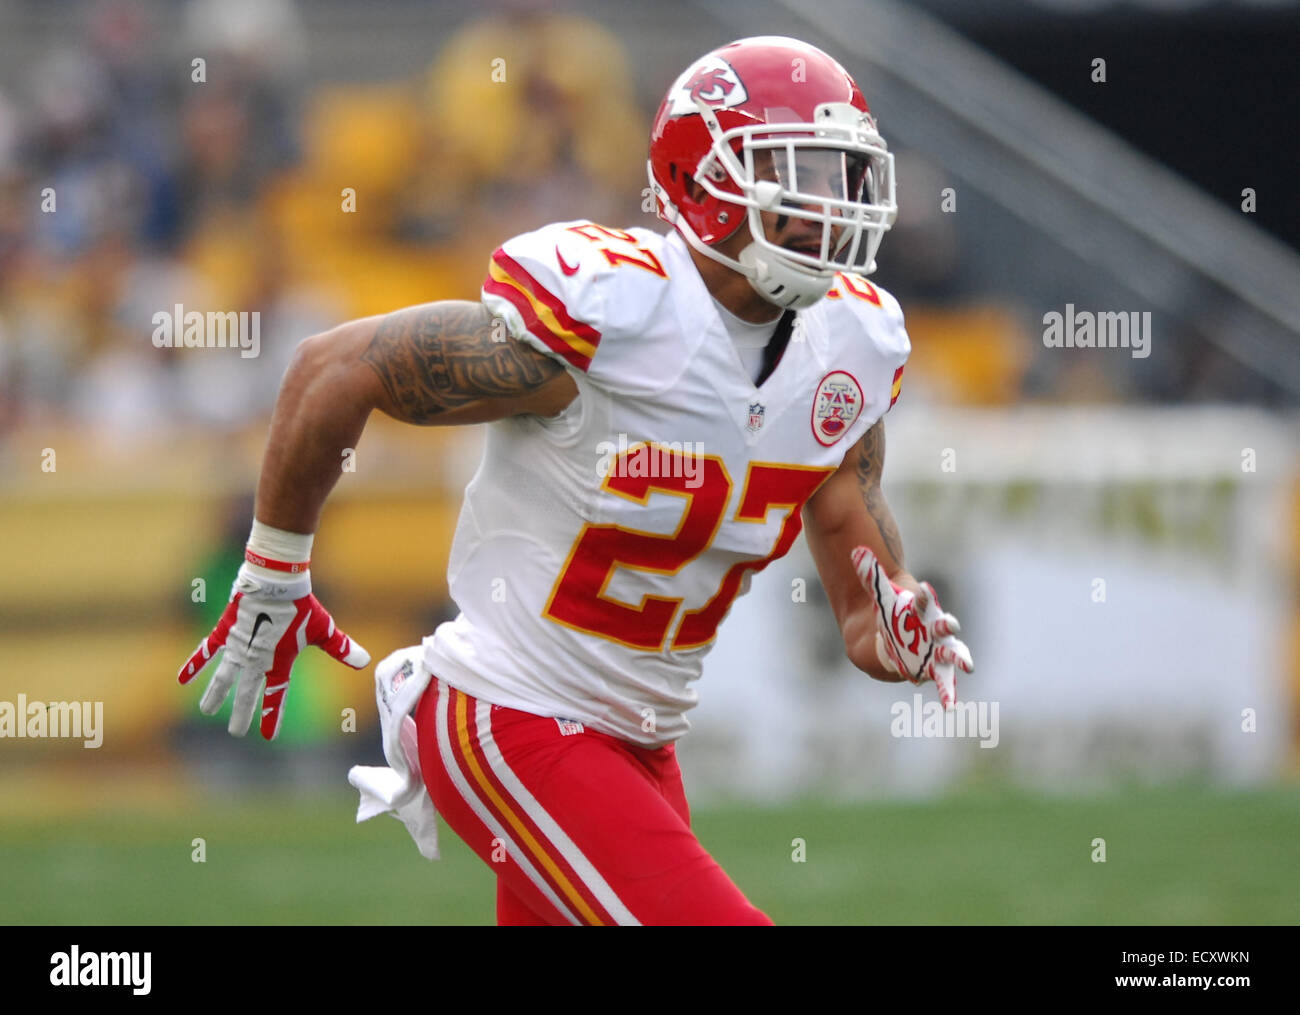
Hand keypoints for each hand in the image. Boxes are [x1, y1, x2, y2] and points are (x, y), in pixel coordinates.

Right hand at [177, 566, 369, 738]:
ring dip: (216, 694)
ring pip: (224, 676)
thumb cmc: (301, 604)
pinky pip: (206, 651)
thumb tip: (365, 661)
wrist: (276, 579)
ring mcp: (238, 646)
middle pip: (248, 691)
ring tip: (207, 711)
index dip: (271, 715)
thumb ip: (341, 647)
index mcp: (278, 661)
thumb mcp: (323, 628)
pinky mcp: (225, 631)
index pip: (275, 695)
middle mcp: (256, 659)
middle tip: (236, 731)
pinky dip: (194, 664)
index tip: (266, 736)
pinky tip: (181, 680)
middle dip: (242, 712)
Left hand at [851, 546, 972, 708]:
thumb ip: (870, 576)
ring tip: (969, 665)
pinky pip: (943, 681)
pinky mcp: (936, 667)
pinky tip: (950, 707)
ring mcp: (937, 649)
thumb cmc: (893, 611)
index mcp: (920, 609)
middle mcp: (934, 628)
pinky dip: (947, 693)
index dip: (921, 595)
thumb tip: (855, 550)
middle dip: (946, 625)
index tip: (920, 589)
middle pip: (942, 626)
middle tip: (951, 624)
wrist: (900, 631)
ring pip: (951, 653)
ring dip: (959, 658)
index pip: (921, 599)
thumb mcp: (880, 595)